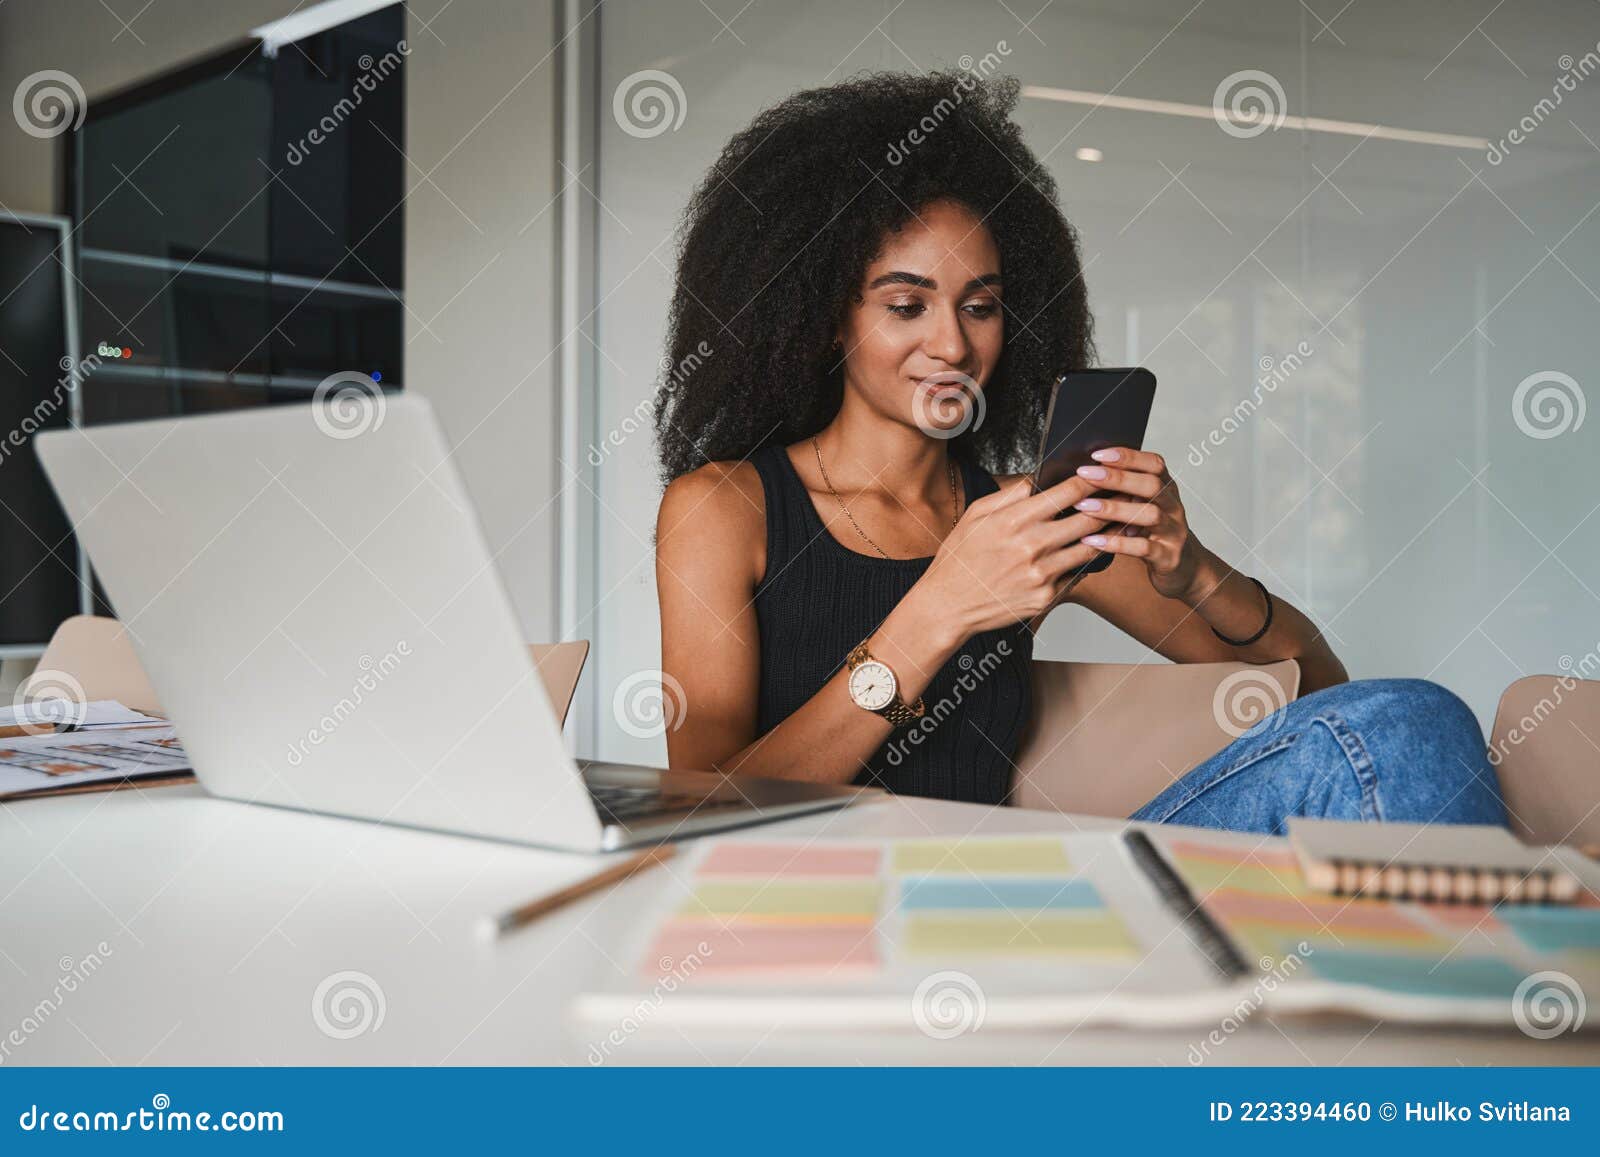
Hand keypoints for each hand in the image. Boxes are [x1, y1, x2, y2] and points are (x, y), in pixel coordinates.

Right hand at [913, 474, 1107, 638]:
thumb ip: (1010, 494)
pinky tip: (1085, 554)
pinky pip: (1072, 575)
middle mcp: (1031, 546)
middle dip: (1108, 505)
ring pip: (1088, 549)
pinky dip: (1079, 564)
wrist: (948, 605)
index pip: (1068, 492)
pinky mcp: (1045, 597)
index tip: (1103, 475)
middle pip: (1089, 519)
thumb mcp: (976, 515)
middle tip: (1120, 497)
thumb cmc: (959, 558)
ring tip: (1113, 524)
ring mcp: (1041, 574)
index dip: (1092, 480)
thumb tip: (1038, 478)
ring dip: (1103, 535)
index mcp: (1014, 520)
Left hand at [1071, 447, 1205, 601]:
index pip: (1154, 464)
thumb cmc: (1153, 533)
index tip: (1097, 454)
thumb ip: (1124, 491)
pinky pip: (1144, 548)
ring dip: (1114, 509)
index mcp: (1166, 489)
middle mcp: (1173, 507)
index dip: (1128, 457)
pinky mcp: (1169, 557)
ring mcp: (1174, 532)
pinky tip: (1093, 540)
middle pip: (1151, 485)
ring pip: (1150, 514)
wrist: (1185, 568)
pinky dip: (1117, 543)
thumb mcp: (1142, 507)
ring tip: (1084, 506)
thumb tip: (1084, 472)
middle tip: (1085, 474)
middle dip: (1117, 477)